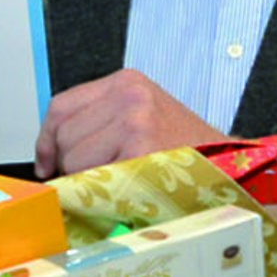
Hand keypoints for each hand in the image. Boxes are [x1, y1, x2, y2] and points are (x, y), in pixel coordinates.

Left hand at [33, 69, 228, 177]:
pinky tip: (125, 192)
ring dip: (88, 181)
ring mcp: (135, 121)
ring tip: (122, 182)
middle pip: (63, 135)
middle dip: (70, 164)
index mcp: (127, 83)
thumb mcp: (142, 118)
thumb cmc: (186, 152)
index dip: (46, 140)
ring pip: (74, 159)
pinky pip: (93, 178)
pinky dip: (102, 193)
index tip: (46, 162)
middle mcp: (130, 95)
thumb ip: (101, 123)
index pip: (61, 106)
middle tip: (99, 177)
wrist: (229, 170)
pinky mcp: (139, 150)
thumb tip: (50, 152)